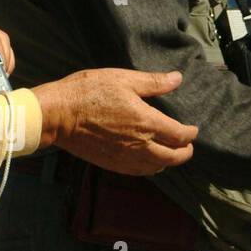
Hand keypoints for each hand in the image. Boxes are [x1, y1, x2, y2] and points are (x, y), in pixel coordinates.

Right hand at [32, 69, 198, 174]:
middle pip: (172, 157)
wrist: (56, 115)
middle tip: (189, 147)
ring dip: (168, 162)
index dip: (190, 134)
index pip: (178, 135)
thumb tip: (177, 78)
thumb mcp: (123, 79)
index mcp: (146, 122)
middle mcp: (138, 144)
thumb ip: (154, 82)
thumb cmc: (88, 93)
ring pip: (155, 168)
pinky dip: (149, 169)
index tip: (194, 130)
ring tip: (171, 154)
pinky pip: (136, 172)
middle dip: (185, 153)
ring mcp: (123, 156)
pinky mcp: (109, 163)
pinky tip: (149, 163)